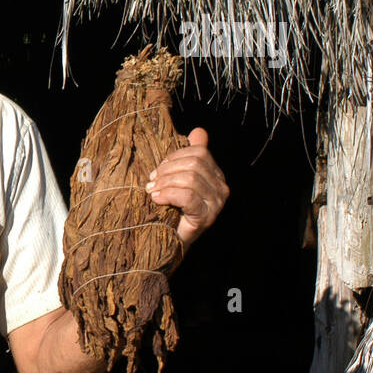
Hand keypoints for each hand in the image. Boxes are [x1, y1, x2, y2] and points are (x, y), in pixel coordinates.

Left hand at [145, 127, 228, 252]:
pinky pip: (187, 196)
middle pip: (194, 163)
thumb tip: (198, 131)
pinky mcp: (206, 217)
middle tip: (151, 182)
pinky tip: (156, 199)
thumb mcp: (178, 179)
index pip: (199, 152)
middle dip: (167, 170)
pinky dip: (168, 195)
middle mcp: (221, 188)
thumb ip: (188, 156)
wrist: (168, 241)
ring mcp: (216, 203)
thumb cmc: (170, 208)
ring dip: (165, 183)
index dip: (174, 156)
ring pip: (190, 178)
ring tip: (152, 191)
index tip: (157, 170)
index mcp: (215, 175)